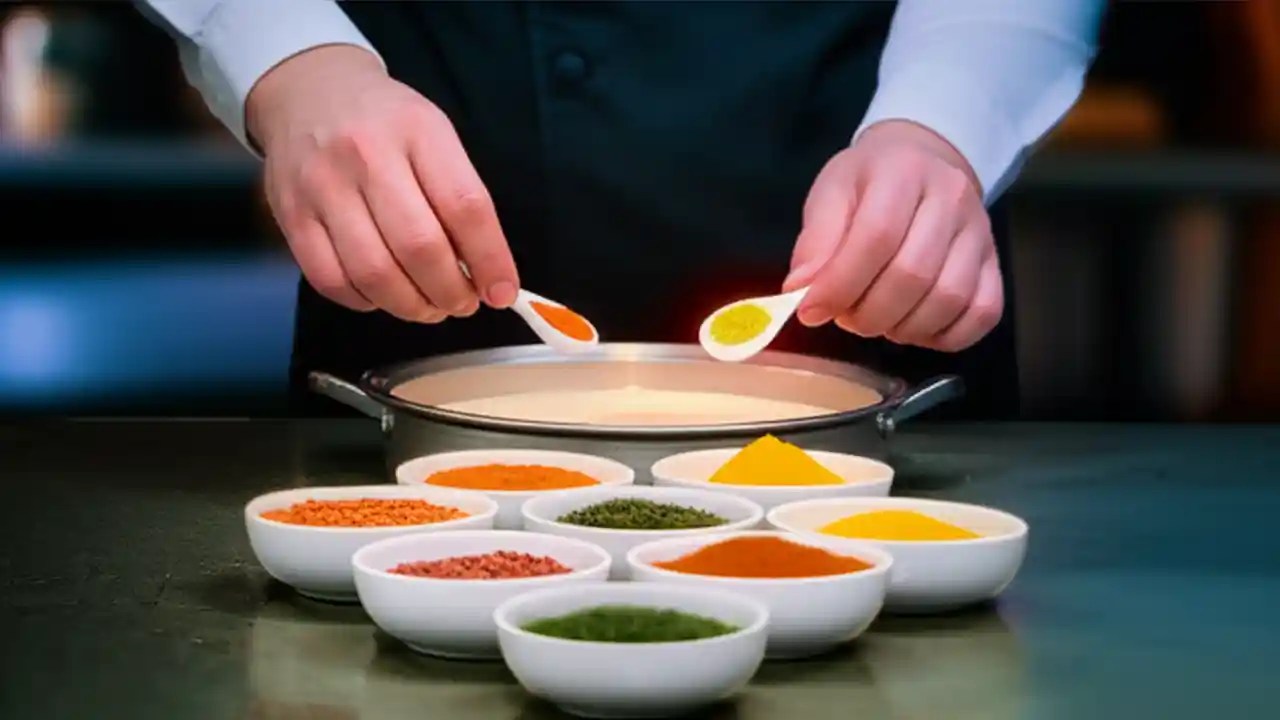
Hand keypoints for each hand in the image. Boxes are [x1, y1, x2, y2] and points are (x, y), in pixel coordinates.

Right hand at [247, 45, 518, 321]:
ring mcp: (323, 187)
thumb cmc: (385, 123)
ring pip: (374, 272)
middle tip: (463, 303)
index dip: (490, 260)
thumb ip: (459, 196)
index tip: (501, 291)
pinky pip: (332, 280)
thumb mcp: (434, 135)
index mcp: (417, 131)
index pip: (464, 206)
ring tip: (429, 307)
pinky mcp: (292, 216)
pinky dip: (366, 301)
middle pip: (420, 246)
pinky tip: (384, 295)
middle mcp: (367, 156)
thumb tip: (486, 272)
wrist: (309, 91)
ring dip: (412, 305)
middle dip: (451, 292)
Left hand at [784, 120, 1003, 351]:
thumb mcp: (831, 194)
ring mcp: (980, 233)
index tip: (811, 311)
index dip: (840, 284)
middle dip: (868, 312)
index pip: (876, 237)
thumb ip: (815, 241)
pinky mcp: (995, 264)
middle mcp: (952, 198)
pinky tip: (914, 328)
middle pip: (913, 274)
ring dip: (903, 327)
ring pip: (949, 299)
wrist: (923, 162)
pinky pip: (983, 313)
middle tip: (845, 317)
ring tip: (876, 319)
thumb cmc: (869, 183)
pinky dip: (945, 336)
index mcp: (903, 172)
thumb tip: (801, 290)